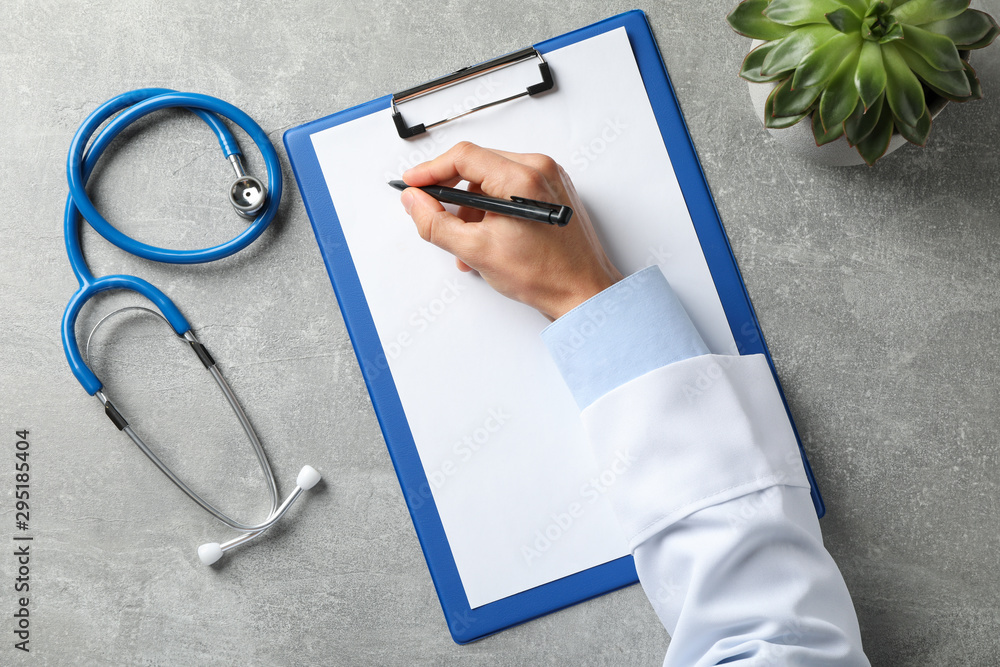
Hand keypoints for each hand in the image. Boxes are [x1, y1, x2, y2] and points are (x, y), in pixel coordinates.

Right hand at [399, 142, 622, 320]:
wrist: (584, 293)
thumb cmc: (545, 276)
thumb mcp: (477, 252)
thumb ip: (436, 223)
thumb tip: (414, 202)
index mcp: (522, 178)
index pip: (464, 157)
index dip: (431, 170)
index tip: (413, 183)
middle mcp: (540, 169)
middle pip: (477, 166)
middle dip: (452, 195)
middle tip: (435, 215)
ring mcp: (550, 179)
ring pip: (492, 180)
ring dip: (472, 209)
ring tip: (468, 244)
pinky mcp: (553, 192)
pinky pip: (510, 189)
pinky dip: (492, 211)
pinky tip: (487, 239)